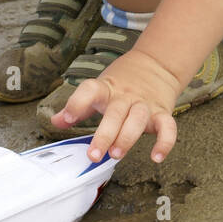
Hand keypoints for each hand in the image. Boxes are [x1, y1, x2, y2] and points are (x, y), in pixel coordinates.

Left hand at [49, 47, 180, 163]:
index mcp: (106, 89)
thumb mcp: (99, 89)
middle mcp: (125, 96)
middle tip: (94, 154)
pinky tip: (156, 157)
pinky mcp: (162, 112)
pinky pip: (168, 127)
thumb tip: (55, 121)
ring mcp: (144, 104)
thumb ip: (79, 107)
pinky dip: (165, 142)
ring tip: (116, 154)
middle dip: (105, 135)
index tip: (66, 118)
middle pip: (115, 113)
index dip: (77, 102)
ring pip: (137, 119)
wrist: (156, 64)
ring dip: (127, 138)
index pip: (90, 90)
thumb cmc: (122, 82)